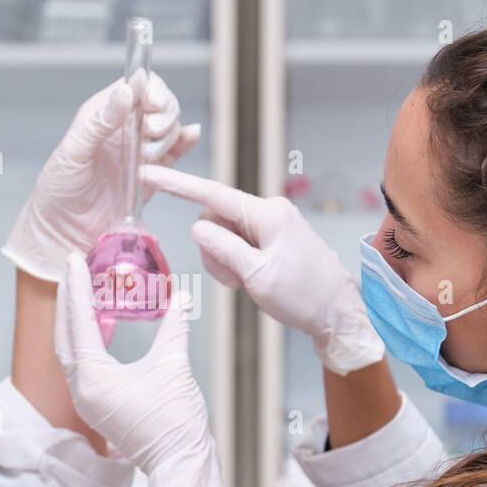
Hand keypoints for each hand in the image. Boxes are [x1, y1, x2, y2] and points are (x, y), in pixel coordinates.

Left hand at [3, 75, 200, 281]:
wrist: (65, 232)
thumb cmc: (59, 190)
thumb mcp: (73, 151)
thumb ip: (100, 121)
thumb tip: (125, 90)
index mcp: (104, 114)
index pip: (137, 85)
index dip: (151, 88)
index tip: (151, 103)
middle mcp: (125, 128)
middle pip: (161, 103)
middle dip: (164, 113)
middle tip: (150, 133)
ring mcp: (141, 151)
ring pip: (171, 128)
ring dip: (167, 138)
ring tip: (146, 159)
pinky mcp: (154, 173)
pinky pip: (177, 152)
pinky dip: (186, 142)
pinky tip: (190, 137)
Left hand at [54, 253, 233, 486]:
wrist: (181, 465)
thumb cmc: (176, 422)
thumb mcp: (174, 367)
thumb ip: (174, 328)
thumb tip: (181, 298)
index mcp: (93, 379)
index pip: (80, 323)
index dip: (77, 288)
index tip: (74, 261)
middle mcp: (82, 390)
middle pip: (65, 335)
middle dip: (68, 300)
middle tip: (71, 268)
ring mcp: (87, 400)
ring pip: (69, 351)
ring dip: (73, 320)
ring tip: (78, 290)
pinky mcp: (97, 406)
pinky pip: (80, 365)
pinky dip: (83, 340)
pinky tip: (93, 324)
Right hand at [143, 165, 384, 375]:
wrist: (338, 314)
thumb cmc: (304, 297)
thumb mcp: (257, 275)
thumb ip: (223, 248)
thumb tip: (196, 227)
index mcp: (267, 214)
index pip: (212, 195)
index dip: (177, 184)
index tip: (149, 173)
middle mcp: (269, 212)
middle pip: (214, 220)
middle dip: (213, 250)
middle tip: (236, 278)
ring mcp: (271, 225)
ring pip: (223, 235)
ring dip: (224, 262)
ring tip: (249, 282)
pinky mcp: (272, 239)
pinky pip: (238, 244)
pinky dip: (236, 264)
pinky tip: (253, 280)